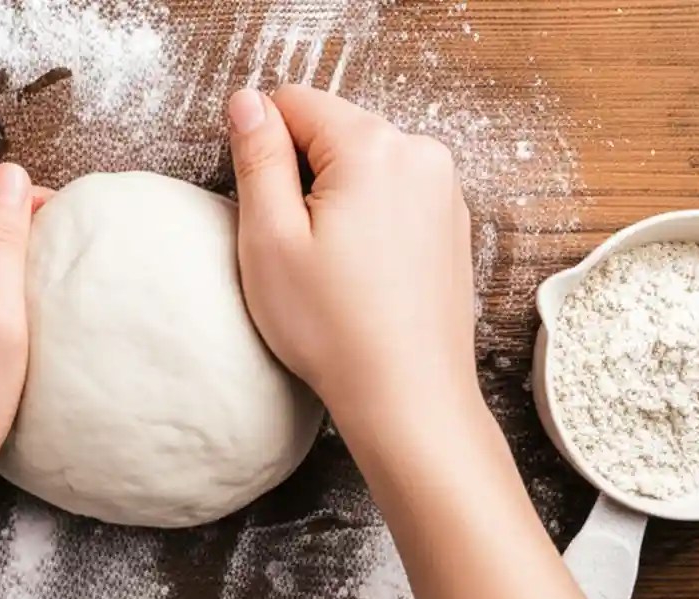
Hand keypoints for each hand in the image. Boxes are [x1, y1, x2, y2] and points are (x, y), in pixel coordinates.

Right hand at [226, 85, 477, 434]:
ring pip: (361, 163)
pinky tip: (360, 273)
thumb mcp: (270, 238)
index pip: (293, 102)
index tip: (267, 210)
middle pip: (332, 130)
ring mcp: (444, 188)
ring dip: (335, 199)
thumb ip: (257, 156)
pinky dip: (368, 220)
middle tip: (298, 247)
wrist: (408, 396)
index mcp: (372, 146)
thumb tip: (247, 102)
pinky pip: (392, 195)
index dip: (263, 150)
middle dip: (303, 176)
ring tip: (332, 266)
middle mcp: (419, 152)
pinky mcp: (451, 222)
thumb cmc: (333, 328)